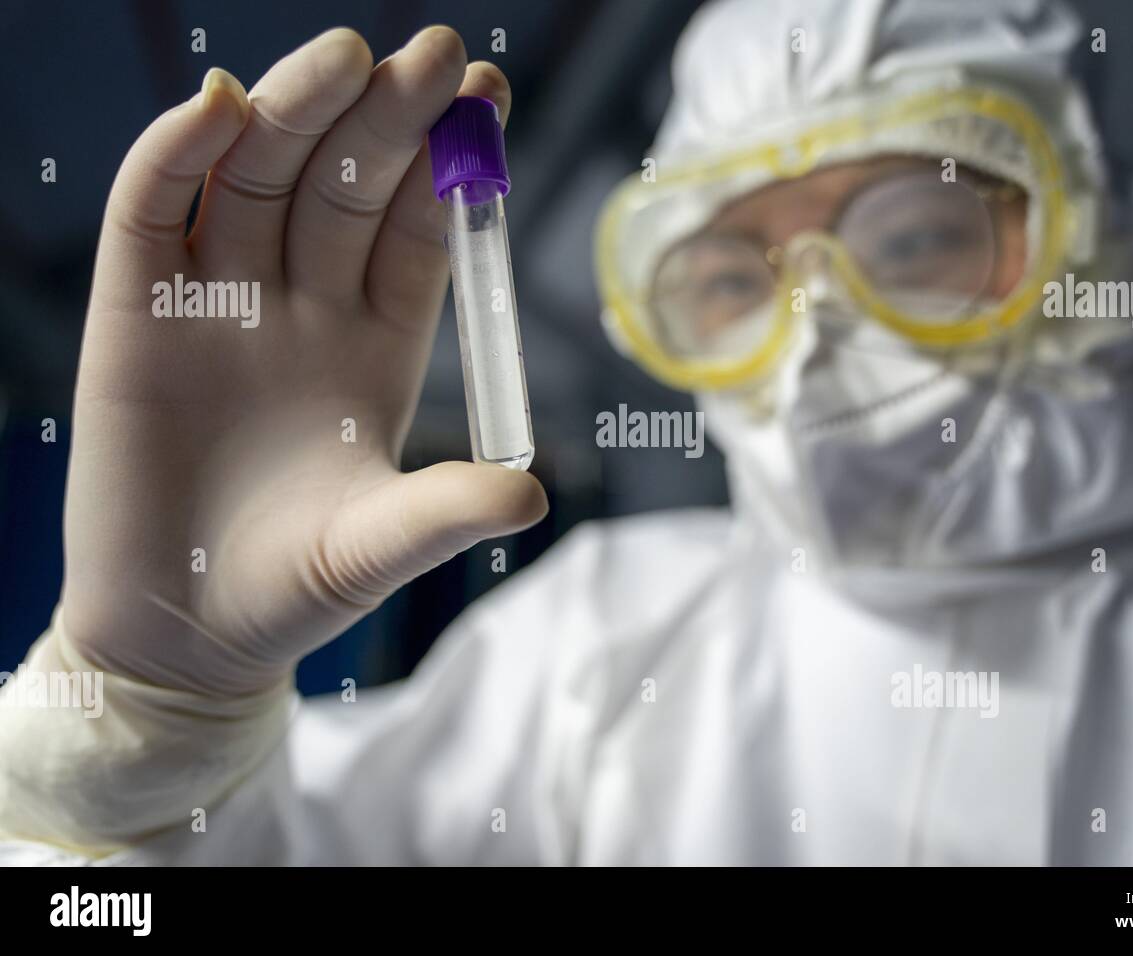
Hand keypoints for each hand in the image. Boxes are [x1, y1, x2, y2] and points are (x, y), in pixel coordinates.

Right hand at [61, 27, 547, 697]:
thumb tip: (535, 497)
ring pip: (258, 177)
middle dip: (390, 118)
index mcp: (378, 340)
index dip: (454, 167)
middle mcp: (304, 304)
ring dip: (298, 111)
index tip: (488, 94)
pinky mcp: (134, 311)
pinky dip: (178, 155)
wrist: (180, 634)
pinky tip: (220, 104)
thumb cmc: (290, 591)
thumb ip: (447, 512)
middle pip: (347, 183)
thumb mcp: (378, 549)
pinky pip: (153, 211)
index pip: (421, 228)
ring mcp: (219, 301)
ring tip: (346, 57)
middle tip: (433, 55)